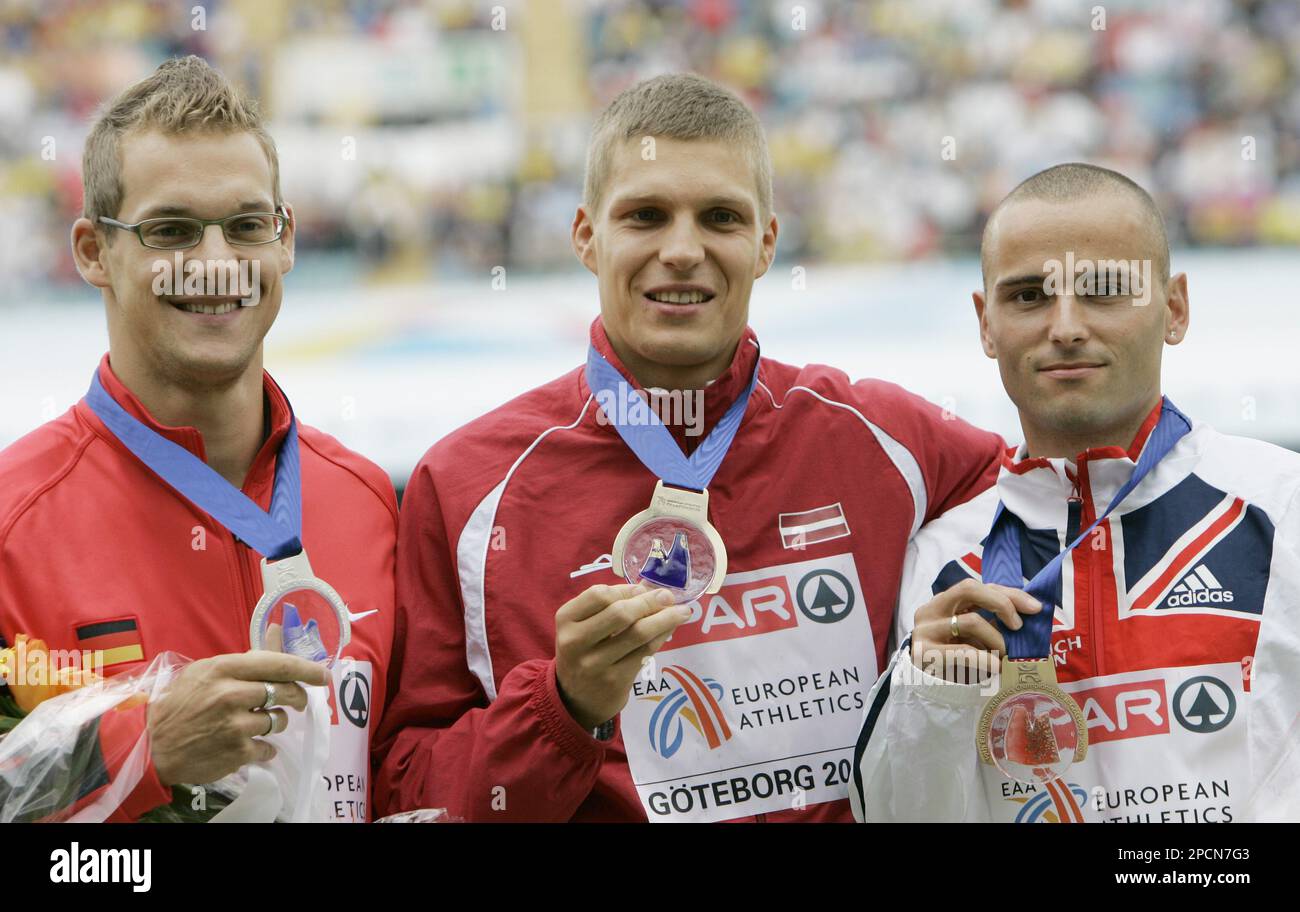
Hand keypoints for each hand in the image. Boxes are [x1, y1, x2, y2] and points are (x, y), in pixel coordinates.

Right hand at [146, 651, 328, 786]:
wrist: (152, 747)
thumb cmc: (181, 704)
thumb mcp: (206, 671)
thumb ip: (246, 657)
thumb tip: (278, 629)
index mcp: (224, 669)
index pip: (277, 664)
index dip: (307, 669)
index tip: (324, 675)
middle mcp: (231, 694)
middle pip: (286, 692)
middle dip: (296, 697)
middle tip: (294, 701)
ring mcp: (235, 725)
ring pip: (278, 721)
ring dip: (275, 722)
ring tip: (256, 723)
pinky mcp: (237, 752)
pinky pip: (269, 747)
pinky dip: (264, 747)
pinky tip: (247, 744)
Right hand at [555, 583, 690, 730]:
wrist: (576, 700)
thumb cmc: (584, 652)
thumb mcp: (583, 627)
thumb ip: (608, 606)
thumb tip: (649, 588)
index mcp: (566, 620)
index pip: (598, 595)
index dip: (625, 590)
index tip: (642, 590)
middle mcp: (576, 641)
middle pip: (620, 613)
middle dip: (650, 601)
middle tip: (668, 596)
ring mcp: (595, 664)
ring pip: (638, 633)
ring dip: (665, 619)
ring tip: (682, 611)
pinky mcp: (615, 681)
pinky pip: (645, 652)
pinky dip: (662, 636)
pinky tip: (670, 629)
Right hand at [909, 579, 1041, 683]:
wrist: (925, 687)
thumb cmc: (955, 659)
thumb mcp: (973, 636)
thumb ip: (992, 623)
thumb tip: (1030, 617)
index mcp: (944, 601)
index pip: (979, 586)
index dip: (1009, 593)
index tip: (1035, 607)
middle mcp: (931, 609)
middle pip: (969, 589)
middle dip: (1002, 603)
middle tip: (1018, 626)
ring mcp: (925, 629)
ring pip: (970, 621)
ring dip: (996, 640)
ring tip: (1004, 656)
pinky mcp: (923, 652)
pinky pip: (962, 650)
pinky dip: (985, 658)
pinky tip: (996, 667)